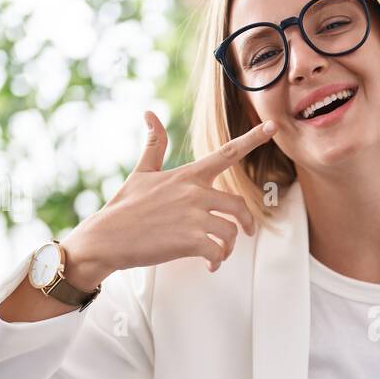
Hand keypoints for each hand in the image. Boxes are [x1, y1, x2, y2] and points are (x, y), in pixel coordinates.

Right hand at [63, 111, 274, 284]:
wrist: (106, 238)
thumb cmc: (124, 206)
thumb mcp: (141, 172)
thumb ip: (154, 145)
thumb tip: (149, 113)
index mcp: (187, 175)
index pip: (226, 153)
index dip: (252, 139)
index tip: (272, 126)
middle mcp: (194, 192)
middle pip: (239, 205)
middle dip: (246, 222)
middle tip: (245, 232)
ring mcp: (193, 216)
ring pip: (231, 231)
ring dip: (229, 246)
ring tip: (219, 253)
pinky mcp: (190, 240)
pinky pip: (219, 251)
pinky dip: (218, 261)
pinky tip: (210, 265)